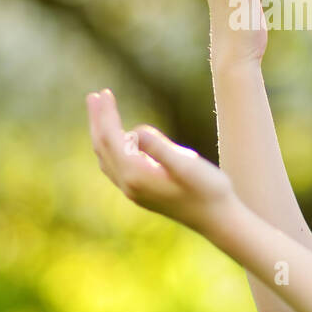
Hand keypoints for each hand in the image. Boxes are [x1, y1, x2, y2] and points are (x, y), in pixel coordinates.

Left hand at [85, 88, 238, 235]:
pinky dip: (111, 148)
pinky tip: (120, 140)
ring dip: (101, 133)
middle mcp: (129, 185)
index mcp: (135, 175)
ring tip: (101, 112)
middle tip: (94, 96)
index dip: (106, 114)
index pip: (111, 138)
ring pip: (107, 158)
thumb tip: (134, 131)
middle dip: (97, 120)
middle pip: (102, 147)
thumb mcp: (187, 164)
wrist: (218, 219)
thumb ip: (160, 147)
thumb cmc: (207, 189)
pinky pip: (116, 167)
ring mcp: (133, 191)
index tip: (104, 92)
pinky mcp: (141, 193)